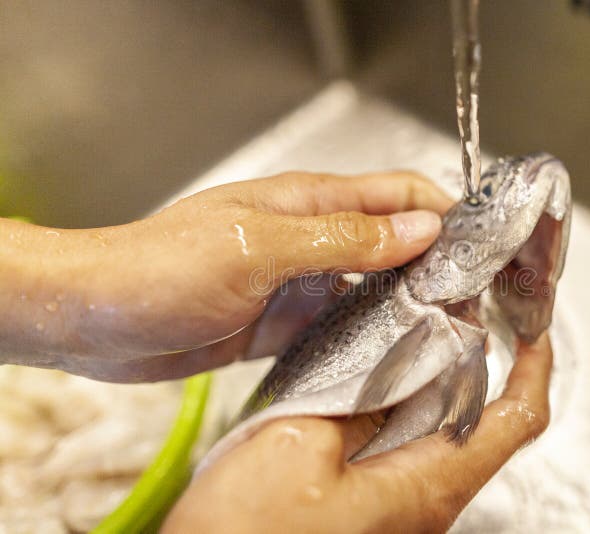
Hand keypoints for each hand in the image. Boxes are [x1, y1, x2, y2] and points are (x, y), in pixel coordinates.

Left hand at [0, 172, 451, 380]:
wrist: (96, 319)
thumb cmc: (163, 268)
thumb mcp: (260, 248)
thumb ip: (343, 239)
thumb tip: (421, 227)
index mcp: (310, 203)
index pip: (397, 193)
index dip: (442, 212)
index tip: (481, 248)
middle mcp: (313, 240)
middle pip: (393, 244)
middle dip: (435, 266)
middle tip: (472, 305)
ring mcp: (300, 284)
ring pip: (372, 290)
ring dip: (406, 308)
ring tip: (444, 338)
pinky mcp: (285, 325)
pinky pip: (340, 331)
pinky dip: (368, 342)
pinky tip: (391, 362)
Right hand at [163, 335, 551, 533]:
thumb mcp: (298, 448)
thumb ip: (354, 401)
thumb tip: (393, 367)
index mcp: (427, 489)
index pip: (516, 421)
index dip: (535, 368)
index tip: (532, 329)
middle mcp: (425, 507)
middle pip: (478, 425)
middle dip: (473, 364)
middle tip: (451, 315)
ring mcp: (398, 514)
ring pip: (437, 438)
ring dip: (429, 385)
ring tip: (403, 338)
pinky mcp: (369, 516)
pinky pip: (401, 455)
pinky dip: (395, 411)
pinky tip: (362, 386)